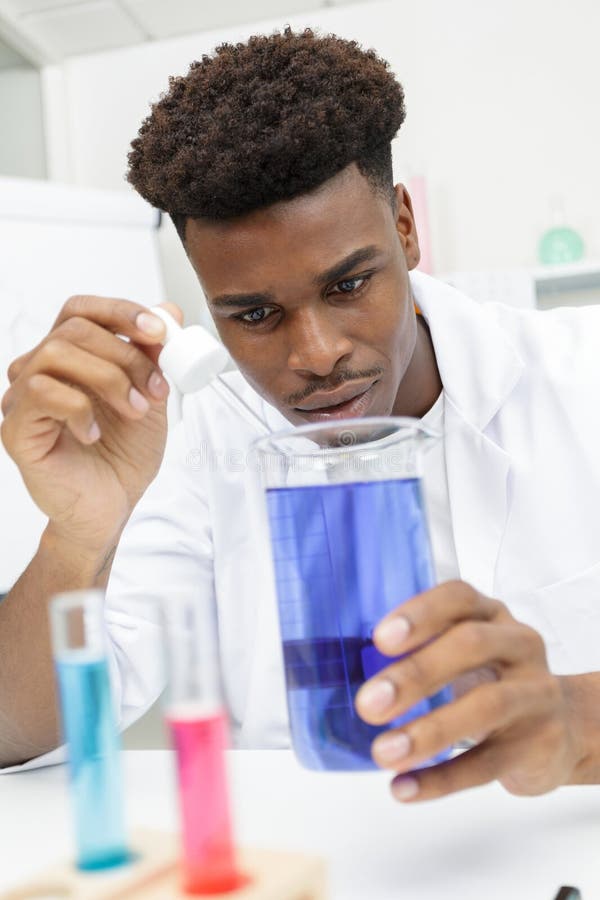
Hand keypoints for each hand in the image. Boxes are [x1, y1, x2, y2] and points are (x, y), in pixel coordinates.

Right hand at [1, 295, 182, 552]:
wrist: (111, 507)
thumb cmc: (123, 455)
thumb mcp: (153, 397)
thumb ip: (156, 355)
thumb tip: (169, 310)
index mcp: (71, 357)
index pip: (82, 311)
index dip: (120, 311)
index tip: (159, 331)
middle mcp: (41, 370)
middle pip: (73, 329)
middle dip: (126, 354)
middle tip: (156, 389)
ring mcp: (24, 398)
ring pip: (55, 354)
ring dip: (108, 379)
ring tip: (135, 412)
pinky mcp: (17, 428)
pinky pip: (40, 394)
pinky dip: (78, 408)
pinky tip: (95, 433)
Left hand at [354, 580, 582, 801]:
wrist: (563, 728)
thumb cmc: (494, 681)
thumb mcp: (466, 652)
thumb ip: (420, 650)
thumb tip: (341, 668)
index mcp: (491, 615)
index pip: (459, 599)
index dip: (420, 613)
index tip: (380, 638)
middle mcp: (518, 646)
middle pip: (471, 646)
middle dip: (416, 673)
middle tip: (368, 703)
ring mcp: (534, 694)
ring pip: (486, 706)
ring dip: (428, 731)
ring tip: (383, 752)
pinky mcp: (539, 745)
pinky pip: (488, 763)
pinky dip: (442, 778)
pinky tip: (404, 787)